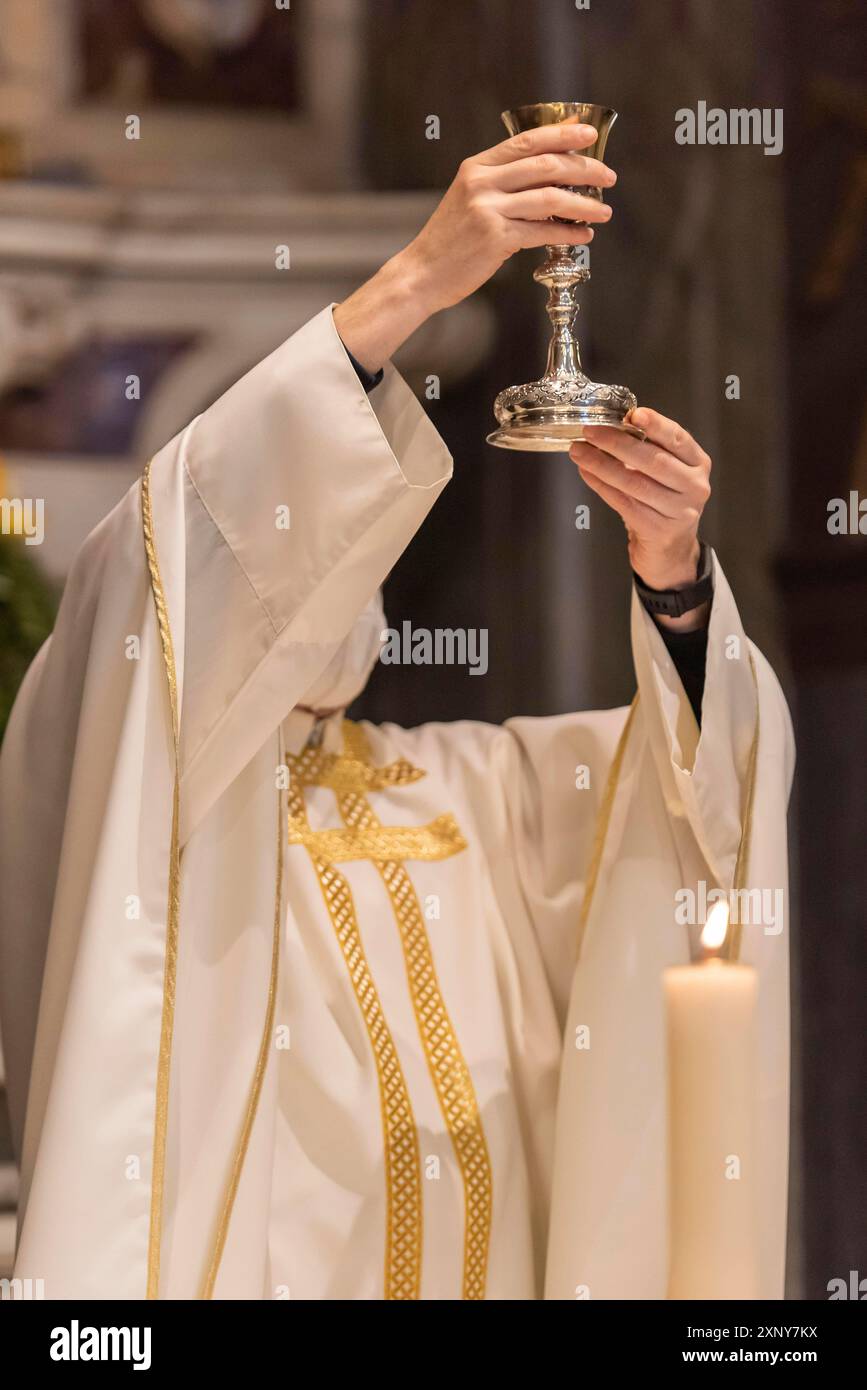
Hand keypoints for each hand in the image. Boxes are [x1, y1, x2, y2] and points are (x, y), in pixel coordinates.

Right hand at [333, 119, 615, 371]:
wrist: (422, 273)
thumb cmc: (451, 239)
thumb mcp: (471, 198)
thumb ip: (504, 181)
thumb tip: (549, 172)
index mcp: (477, 166)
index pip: (527, 141)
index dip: (562, 134)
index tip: (590, 135)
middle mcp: (482, 182)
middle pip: (545, 165)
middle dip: (584, 169)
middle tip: (608, 176)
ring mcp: (487, 209)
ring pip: (549, 198)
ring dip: (583, 204)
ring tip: (604, 211)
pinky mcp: (494, 238)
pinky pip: (542, 231)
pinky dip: (567, 233)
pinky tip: (582, 235)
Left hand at [570, 407, 712, 629]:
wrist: (669, 550)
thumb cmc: (663, 503)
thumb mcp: (666, 473)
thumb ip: (648, 450)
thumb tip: (609, 427)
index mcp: (698, 463)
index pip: (678, 438)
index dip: (656, 425)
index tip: (633, 414)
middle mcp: (695, 486)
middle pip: (653, 460)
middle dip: (617, 443)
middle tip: (590, 431)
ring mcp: (680, 511)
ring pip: (635, 483)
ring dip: (602, 465)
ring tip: (579, 452)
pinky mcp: (659, 530)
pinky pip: (624, 503)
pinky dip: (602, 487)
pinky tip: (587, 473)